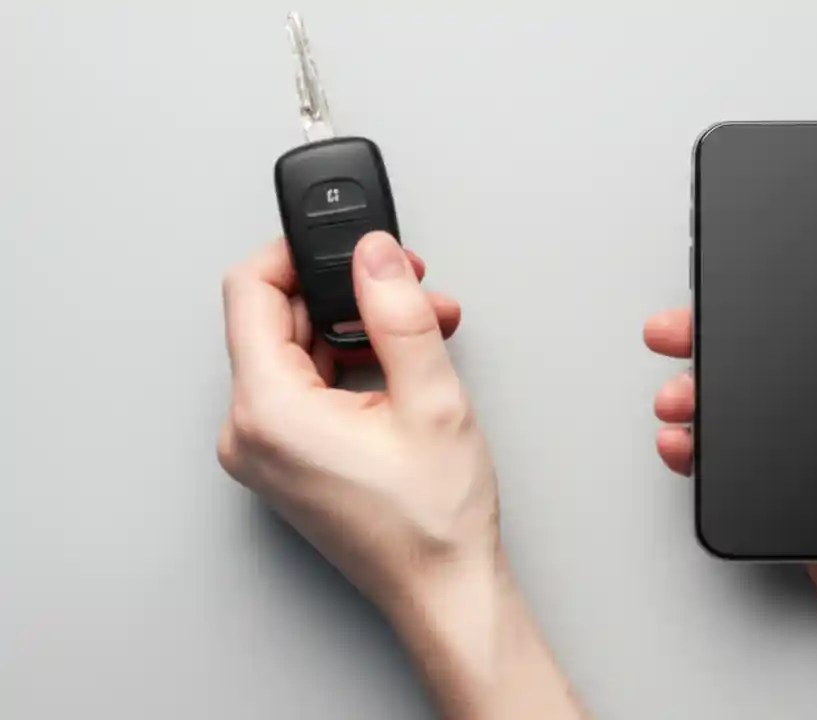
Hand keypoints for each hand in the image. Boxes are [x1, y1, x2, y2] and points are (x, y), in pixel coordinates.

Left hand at [218, 233, 583, 718]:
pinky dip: (350, 365)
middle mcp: (248, 430)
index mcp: (268, 410)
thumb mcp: (431, 399)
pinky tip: (402, 367)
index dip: (299, 252)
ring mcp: (263, 448)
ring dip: (358, 329)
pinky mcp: (285, 459)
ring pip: (296, 351)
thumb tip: (374, 252)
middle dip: (348, 294)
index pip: (249, 289)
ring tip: (424, 334)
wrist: (444, 590)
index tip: (348, 242)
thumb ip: (397, 313)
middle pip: (277, 318)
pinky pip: (304, 386)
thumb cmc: (435, 520)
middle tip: (411, 289)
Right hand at [645, 271, 816, 718]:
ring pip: (753, 417)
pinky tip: (686, 444)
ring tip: (676, 397)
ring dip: (705, 401)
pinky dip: (707, 456)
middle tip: (680, 334)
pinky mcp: (799, 507)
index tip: (746, 290)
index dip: (792, 308)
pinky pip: (745, 472)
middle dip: (723, 349)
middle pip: (781, 370)